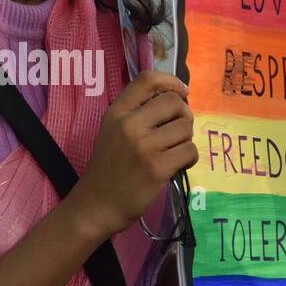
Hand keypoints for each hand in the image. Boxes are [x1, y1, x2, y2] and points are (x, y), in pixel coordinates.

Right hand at [72, 70, 196, 237]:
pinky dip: (189, 158)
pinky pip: (189, 150)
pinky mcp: (157, 168)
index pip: (148, 79)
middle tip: (177, 131)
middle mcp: (129, 124)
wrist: (95, 205)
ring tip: (174, 151)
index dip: (171, 81)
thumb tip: (176, 100)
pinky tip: (178, 164)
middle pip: (174, 102)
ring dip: (186, 139)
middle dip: (184, 115)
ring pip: (185, 127)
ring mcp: (144, 146)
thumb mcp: (111, 131)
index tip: (182, 92)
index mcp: (117, 112)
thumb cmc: (107, 168)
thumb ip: (136, 113)